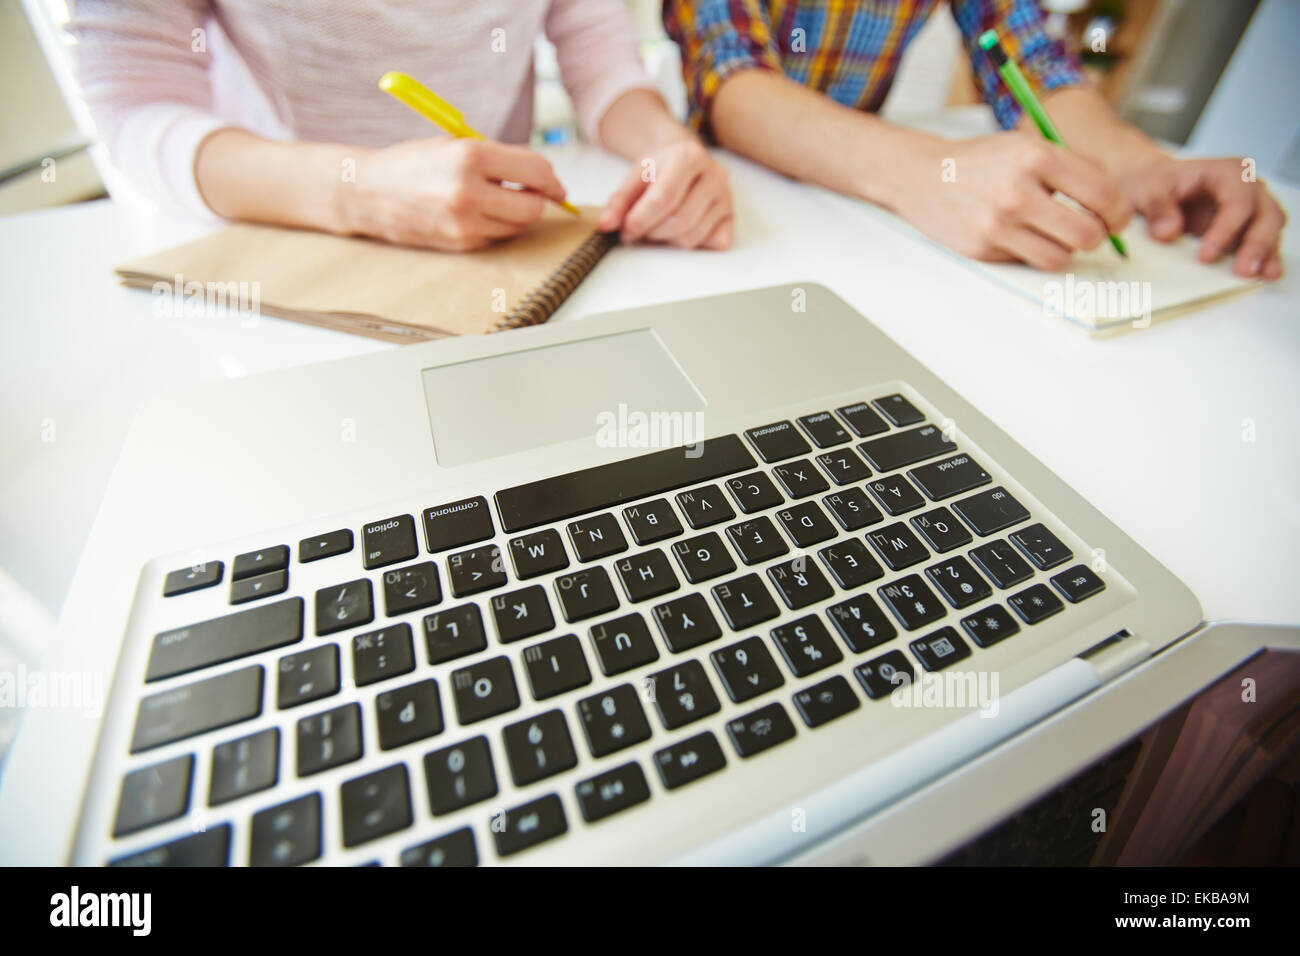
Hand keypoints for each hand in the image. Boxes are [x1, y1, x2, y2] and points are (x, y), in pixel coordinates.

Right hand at [340, 138, 568, 251]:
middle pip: (533, 207)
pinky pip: (498, 237)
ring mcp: (464, 223)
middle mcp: (468, 192)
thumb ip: (500, 157)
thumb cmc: (414, 163)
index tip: (555, 184)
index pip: (535, 171)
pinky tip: (479, 212)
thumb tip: (542, 174)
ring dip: (519, 214)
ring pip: (518, 226)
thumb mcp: (456, 143)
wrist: (369, 192)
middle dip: (539, 200)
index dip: (552, 179)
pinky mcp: (461, 244)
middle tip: (533, 192)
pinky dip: (498, 226)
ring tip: (499, 198)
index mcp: (469, 156)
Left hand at [598, 138, 732, 249]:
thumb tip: (606, 225)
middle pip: (679, 220)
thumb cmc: (659, 168)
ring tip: (657, 227)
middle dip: (652, 232)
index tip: (625, 231)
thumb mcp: (635, 176)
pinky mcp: (732, 216)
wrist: (683, 158)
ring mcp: (727, 197)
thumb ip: (619, 200)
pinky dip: (692, 244)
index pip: (664, 198)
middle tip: (639, 230)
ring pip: (693, 236)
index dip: (641, 220)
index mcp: (688, 157)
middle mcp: (714, 175)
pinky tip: (680, 230)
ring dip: (667, 240)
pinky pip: (713, 244)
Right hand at [892, 132, 1132, 269]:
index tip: (1118, 218)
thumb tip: (1114, 207)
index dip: (1120, 213)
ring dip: (1065, 250)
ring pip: (1060, 257)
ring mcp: (998, 223)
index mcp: (1037, 156)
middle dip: (1097, 237)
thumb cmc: (983, 162)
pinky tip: (1020, 235)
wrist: (924, 175)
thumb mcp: (1027, 147)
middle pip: (1087, 234)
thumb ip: (1070, 170)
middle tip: (1092, 231)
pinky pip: (1027, 262)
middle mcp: (1017, 190)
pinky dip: (1032, 253)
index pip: (1103, 194)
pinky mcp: (982, 247)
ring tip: (1056, 235)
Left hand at [1123, 157, 1285, 278]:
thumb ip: (1157, 207)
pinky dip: (1266, 260)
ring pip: (1271, 229)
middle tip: (1241, 271)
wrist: (1157, 190)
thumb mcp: (1148, 188)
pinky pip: (1266, 245)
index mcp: (1226, 173)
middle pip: (1265, 214)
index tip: (1206, 255)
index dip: (1226, 228)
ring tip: (1252, 276)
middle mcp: (1247, 190)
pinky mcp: (1249, 230)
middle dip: (1255, 244)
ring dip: (1265, 254)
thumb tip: (1168, 232)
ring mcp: (1252, 210)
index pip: (1238, 199)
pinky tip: (1265, 275)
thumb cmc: (1157, 185)